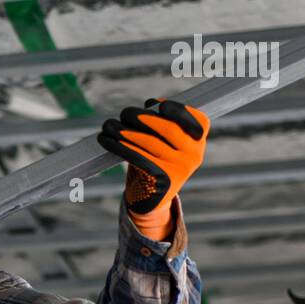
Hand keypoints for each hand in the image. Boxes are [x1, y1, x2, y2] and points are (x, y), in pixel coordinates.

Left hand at [98, 97, 209, 213]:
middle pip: (169, 128)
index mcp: (198, 143)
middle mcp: (194, 155)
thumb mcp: (164, 144)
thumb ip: (161, 126)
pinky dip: (119, 146)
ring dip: (125, 130)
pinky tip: (106, 139)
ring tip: (109, 125)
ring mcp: (180, 168)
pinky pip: (137, 157)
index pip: (198, 121)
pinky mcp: (162, 180)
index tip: (152, 103)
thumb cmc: (155, 163)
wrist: (150, 200)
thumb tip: (143, 110)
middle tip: (124, 113)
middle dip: (143, 116)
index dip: (176, 108)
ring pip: (149, 142)